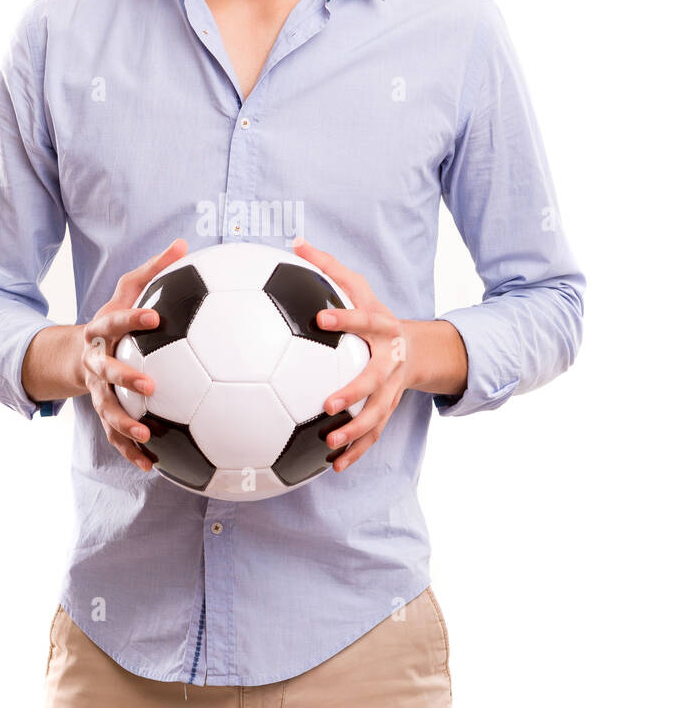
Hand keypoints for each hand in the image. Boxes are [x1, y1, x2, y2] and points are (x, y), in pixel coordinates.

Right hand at [82, 238, 187, 470]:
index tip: (154, 317)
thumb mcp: (128, 290)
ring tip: (147, 437)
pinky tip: (152, 466)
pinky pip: (115, 437)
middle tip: (150, 387)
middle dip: (125, 379)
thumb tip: (184, 242)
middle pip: (106, 372)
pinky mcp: (103, 413)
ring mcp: (96, 391)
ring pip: (106, 411)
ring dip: (124, 426)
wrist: (79, 354)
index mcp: (103, 330)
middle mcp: (95, 362)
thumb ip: (155, 269)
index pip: (116, 322)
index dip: (132, 320)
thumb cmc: (115, 319)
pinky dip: (131, 452)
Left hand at [291, 236, 417, 473]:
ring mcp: (391, 390)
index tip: (320, 318)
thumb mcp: (356, 286)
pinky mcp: (387, 410)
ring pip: (378, 416)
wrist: (413, 346)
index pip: (363, 321)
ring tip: (330, 446)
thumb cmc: (372, 313)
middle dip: (354, 392)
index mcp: (380, 327)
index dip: (345, 320)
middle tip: (328, 404)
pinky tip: (333, 467)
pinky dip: (356, 452)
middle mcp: (390, 361)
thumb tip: (295, 240)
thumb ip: (327, 265)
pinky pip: (373, 436)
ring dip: (356, 433)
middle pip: (376, 379)